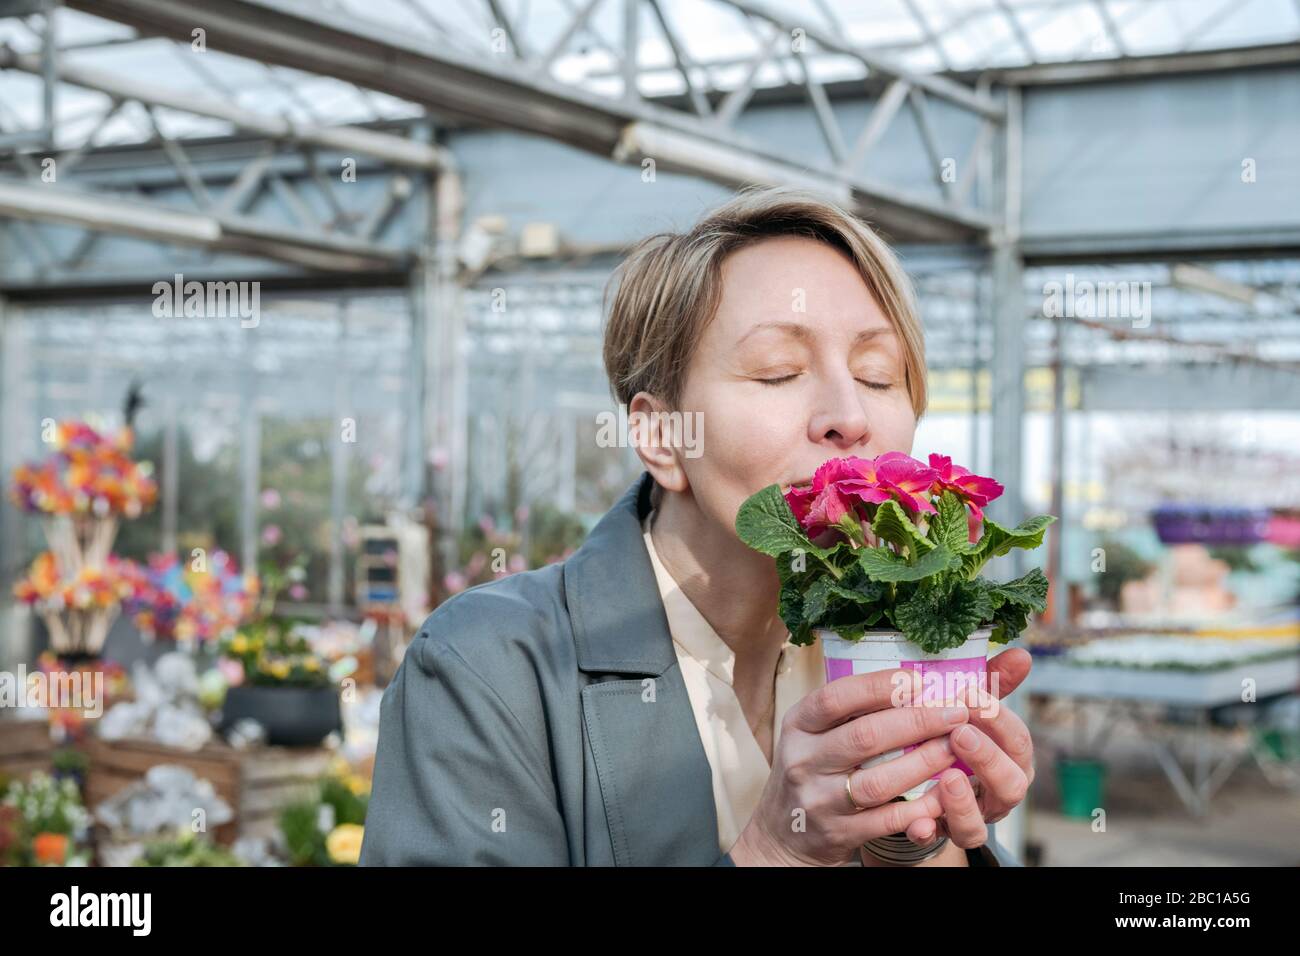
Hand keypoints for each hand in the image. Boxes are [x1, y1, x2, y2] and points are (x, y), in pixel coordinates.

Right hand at [730, 668, 967, 865]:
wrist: (782, 834)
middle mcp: (803, 760)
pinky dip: (920, 806)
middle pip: (865, 736)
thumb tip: (909, 683)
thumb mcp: (812, 734)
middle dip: (918, 721)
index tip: (919, 680)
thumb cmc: (810, 771)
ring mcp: (819, 800)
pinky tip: (944, 792)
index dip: (880, 686)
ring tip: (955, 747)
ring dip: (924, 762)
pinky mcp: (839, 833)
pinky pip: (888, 819)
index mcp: (797, 725)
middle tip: (955, 712)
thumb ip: (849, 712)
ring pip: (879, 780)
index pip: (836, 698)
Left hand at [902, 649, 1035, 850]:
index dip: (999, 720)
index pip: (1018, 741)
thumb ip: (993, 683)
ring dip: (963, 801)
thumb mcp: (971, 710)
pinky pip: (937, 840)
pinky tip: (916, 821)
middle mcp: (997, 794)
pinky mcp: (940, 834)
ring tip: (947, 777)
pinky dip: (927, 831)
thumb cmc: (954, 735)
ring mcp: (970, 818)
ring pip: (978, 824)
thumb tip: (1022, 654)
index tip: (972, 694)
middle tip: (960, 733)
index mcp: (1010, 760)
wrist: (922, 783)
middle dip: (987, 757)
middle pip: (1010, 784)